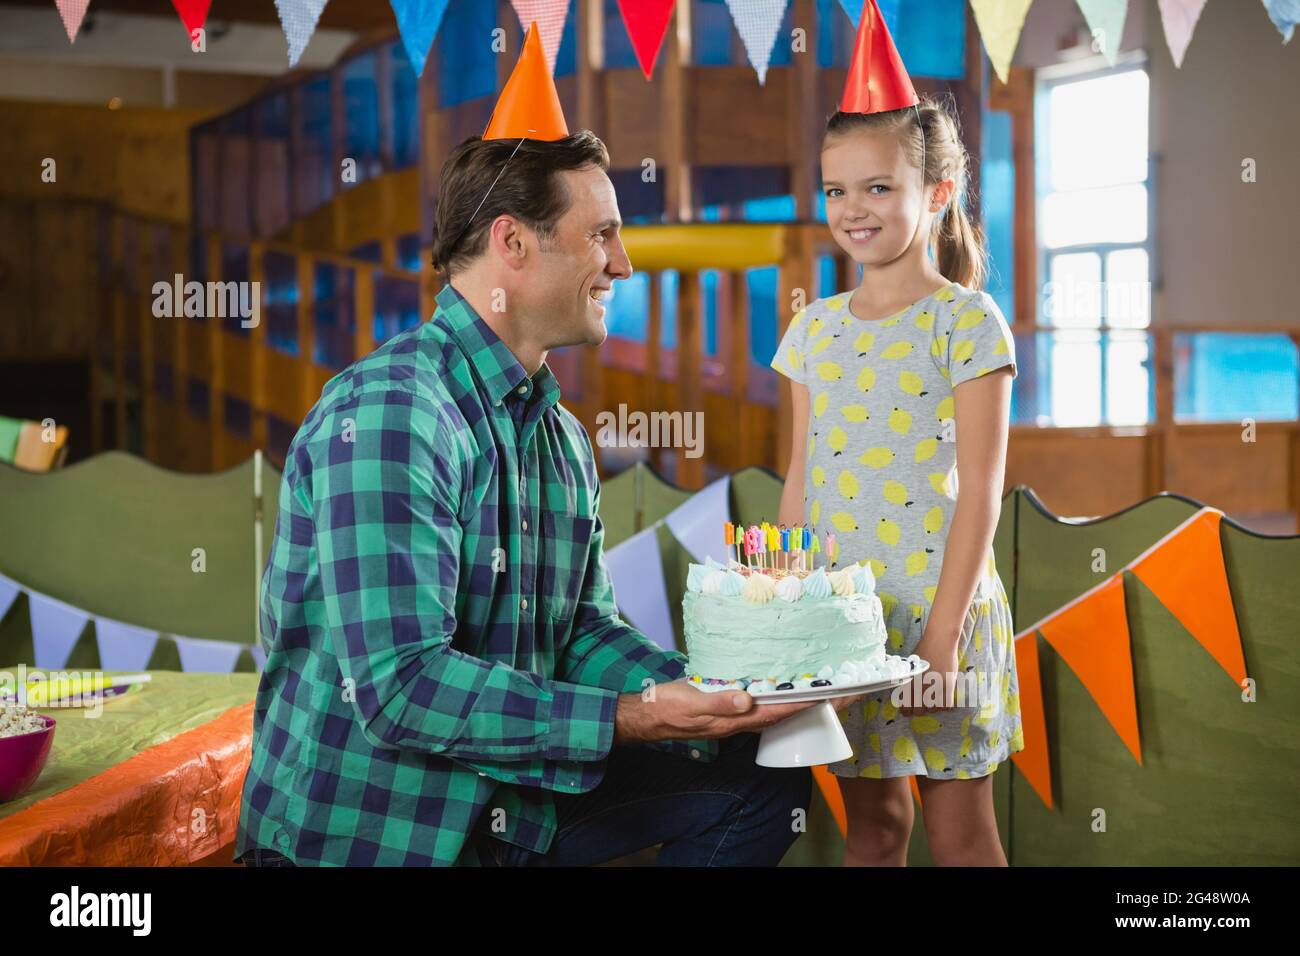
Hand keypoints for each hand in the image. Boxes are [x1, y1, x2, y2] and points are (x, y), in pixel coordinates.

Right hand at [615, 681, 864, 743]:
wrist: (646, 715)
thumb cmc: (667, 708)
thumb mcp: (691, 703)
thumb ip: (720, 702)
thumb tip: (749, 699)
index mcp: (739, 717)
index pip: (787, 710)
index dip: (817, 701)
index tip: (843, 693)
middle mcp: (745, 717)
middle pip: (793, 709)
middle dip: (822, 700)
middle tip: (852, 686)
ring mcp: (739, 712)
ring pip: (782, 705)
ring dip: (807, 695)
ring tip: (832, 683)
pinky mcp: (731, 705)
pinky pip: (766, 699)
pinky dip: (785, 691)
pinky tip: (790, 682)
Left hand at [897, 633, 959, 715]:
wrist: (940, 642)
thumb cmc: (923, 650)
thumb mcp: (910, 667)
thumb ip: (908, 682)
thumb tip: (905, 695)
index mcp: (908, 684)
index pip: (906, 707)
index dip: (907, 711)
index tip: (908, 709)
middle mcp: (920, 688)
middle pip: (919, 711)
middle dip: (920, 710)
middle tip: (922, 704)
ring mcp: (934, 688)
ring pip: (933, 710)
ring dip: (933, 707)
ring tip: (933, 699)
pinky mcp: (948, 687)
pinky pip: (946, 705)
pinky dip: (944, 705)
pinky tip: (943, 698)